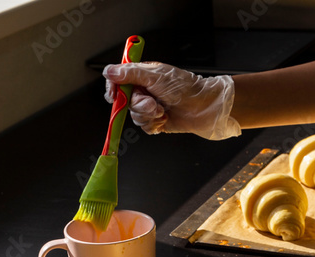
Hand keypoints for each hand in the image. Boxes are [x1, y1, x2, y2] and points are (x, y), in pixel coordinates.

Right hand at [103, 62, 239, 139]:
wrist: (205, 108)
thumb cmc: (186, 88)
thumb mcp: (156, 77)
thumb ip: (130, 74)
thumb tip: (108, 71)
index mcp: (144, 75)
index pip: (119, 80)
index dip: (113, 88)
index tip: (113, 95)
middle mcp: (146, 91)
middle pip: (126, 101)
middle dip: (139, 105)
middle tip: (153, 104)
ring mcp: (151, 107)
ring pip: (134, 116)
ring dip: (148, 116)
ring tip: (163, 111)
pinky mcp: (157, 121)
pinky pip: (145, 127)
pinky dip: (154, 125)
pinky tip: (165, 120)